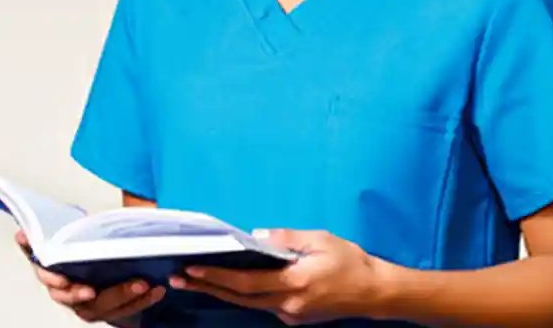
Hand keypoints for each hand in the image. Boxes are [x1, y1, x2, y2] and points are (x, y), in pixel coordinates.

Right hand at [16, 230, 165, 323]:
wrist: (97, 257)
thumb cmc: (79, 245)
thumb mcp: (62, 234)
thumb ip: (44, 235)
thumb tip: (22, 234)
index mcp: (54, 275)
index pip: (50, 280)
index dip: (55, 280)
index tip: (65, 279)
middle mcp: (70, 294)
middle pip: (82, 300)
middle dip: (107, 293)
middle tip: (127, 283)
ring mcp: (89, 305)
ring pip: (106, 309)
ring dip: (127, 298)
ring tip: (146, 283)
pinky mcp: (109, 310)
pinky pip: (125, 311)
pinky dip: (142, 301)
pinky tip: (157, 290)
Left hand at [168, 229, 386, 325]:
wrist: (375, 292)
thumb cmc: (350, 261)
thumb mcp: (320, 240)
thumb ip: (287, 239)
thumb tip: (256, 236)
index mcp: (293, 283)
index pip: (245, 282)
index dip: (216, 276)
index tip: (192, 268)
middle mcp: (287, 304)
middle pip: (239, 297)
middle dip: (207, 287)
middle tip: (177, 277)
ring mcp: (291, 314)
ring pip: (248, 304)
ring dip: (221, 292)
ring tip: (194, 281)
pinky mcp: (295, 317)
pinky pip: (263, 305)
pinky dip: (244, 295)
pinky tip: (231, 284)